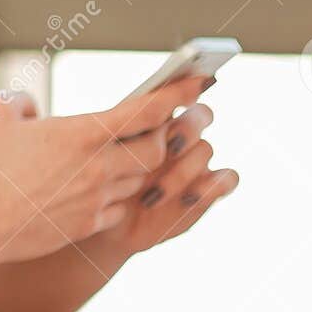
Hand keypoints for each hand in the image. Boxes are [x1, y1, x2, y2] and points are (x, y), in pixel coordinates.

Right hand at [0, 73, 208, 268]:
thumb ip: (21, 102)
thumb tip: (32, 110)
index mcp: (83, 133)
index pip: (148, 109)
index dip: (179, 92)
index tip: (199, 81)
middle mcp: (99, 169)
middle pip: (158, 149)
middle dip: (163, 134)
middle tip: (157, 125)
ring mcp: (96, 201)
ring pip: (141, 181)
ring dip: (139, 167)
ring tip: (124, 157)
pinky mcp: (86, 227)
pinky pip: (118, 209)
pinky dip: (117, 197)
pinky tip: (98, 190)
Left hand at [81, 100, 239, 257]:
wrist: (94, 227)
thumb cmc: (86, 187)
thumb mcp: (87, 157)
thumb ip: (105, 134)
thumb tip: (114, 116)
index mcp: (149, 120)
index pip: (174, 95)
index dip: (184, 88)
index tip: (191, 84)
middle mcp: (175, 137)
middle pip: (198, 116)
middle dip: (186, 129)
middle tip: (167, 146)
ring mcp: (191, 163)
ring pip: (205, 149)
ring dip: (183, 169)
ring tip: (150, 195)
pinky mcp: (203, 191)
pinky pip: (225, 180)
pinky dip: (212, 186)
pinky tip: (187, 199)